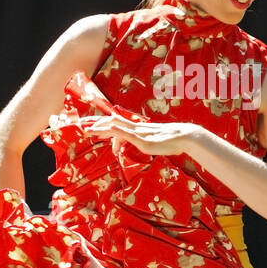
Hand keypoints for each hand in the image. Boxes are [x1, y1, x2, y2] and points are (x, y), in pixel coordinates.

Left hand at [83, 113, 197, 157]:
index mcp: (136, 129)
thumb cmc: (170, 142)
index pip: (115, 124)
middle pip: (111, 122)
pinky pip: (126, 133)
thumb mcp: (151, 145)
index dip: (102, 124)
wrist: (183, 138)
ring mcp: (138, 132)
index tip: (90, 126)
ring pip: (115, 125)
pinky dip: (115, 130)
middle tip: (82, 126)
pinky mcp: (142, 139)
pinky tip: (107, 130)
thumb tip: (132, 145)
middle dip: (96, 124)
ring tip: (88, 130)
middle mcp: (135, 127)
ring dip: (101, 127)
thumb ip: (141, 144)